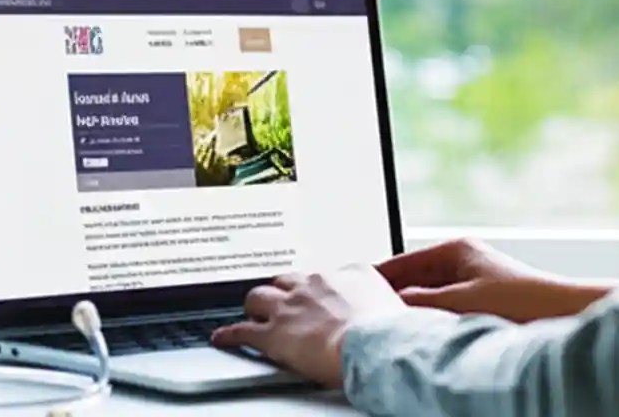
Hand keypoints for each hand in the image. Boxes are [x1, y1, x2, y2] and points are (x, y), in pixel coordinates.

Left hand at [210, 265, 405, 387]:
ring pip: (259, 297)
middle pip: (286, 280)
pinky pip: (242, 332)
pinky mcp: (273, 334)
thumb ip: (385, 297)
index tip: (316, 295)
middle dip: (281, 291)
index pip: (323, 275)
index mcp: (346, 273)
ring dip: (255, 306)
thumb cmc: (391, 330)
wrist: (375, 345)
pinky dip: (230, 335)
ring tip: (252, 313)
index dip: (315, 288)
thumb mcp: (395, 301)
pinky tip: (223, 337)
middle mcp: (314, 284)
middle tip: (280, 302)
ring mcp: (290, 307)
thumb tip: (392, 304)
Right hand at [378, 239, 615, 323]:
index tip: (348, 292)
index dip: (372, 280)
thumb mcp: (458, 302)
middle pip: (411, 281)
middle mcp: (462, 260)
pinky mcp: (482, 300)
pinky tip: (422, 334)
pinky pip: (443, 309)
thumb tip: (384, 307)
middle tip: (364, 314)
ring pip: (426, 297)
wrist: (564, 313)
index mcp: (454, 250)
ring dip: (412, 312)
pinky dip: (430, 319)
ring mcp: (472, 280)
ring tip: (390, 327)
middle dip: (390, 298)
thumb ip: (418, 303)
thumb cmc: (521, 300)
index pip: (398, 263)